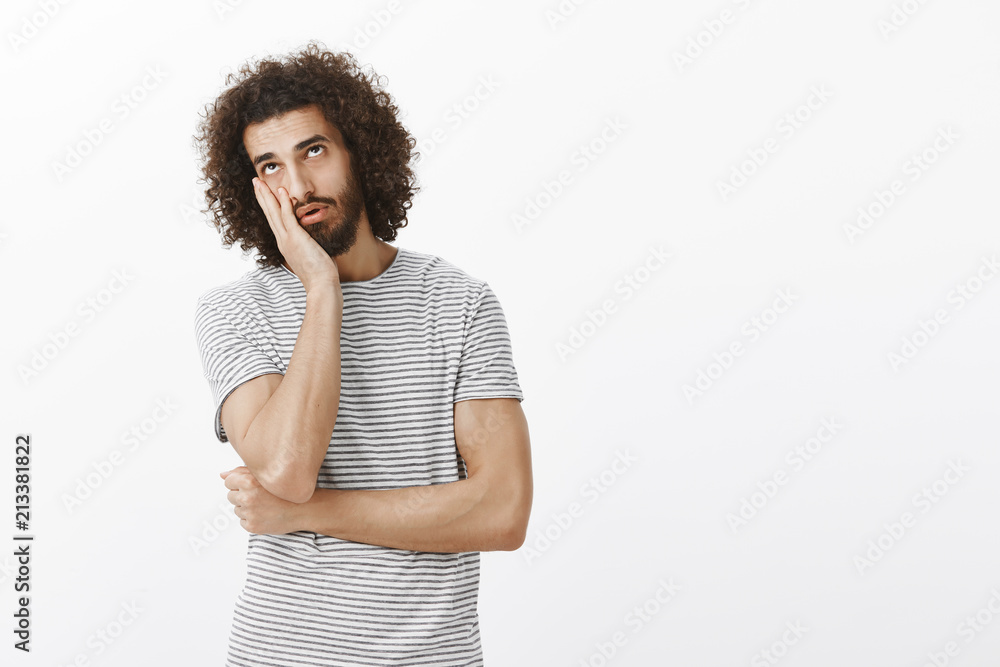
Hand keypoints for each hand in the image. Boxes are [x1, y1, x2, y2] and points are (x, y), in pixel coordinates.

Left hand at [221, 465, 302, 534]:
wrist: (304, 509)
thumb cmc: (286, 491)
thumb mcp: (266, 475)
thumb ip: (242, 472)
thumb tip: (222, 475)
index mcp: (249, 481)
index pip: (228, 481)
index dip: (239, 482)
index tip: (251, 485)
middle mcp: (248, 496)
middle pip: (231, 496)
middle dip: (242, 495)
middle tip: (260, 496)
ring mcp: (249, 513)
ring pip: (236, 509)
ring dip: (246, 507)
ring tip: (264, 505)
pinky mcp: (252, 526)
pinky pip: (242, 521)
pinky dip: (251, 519)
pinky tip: (265, 514)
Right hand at [252, 177, 341, 294]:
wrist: (321, 285)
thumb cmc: (319, 274)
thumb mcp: (311, 255)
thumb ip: (309, 245)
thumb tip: (314, 240)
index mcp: (285, 244)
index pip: (274, 221)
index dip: (269, 206)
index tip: (264, 194)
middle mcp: (282, 240)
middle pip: (269, 214)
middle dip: (262, 196)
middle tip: (255, 182)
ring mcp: (287, 239)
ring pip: (274, 213)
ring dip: (266, 195)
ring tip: (259, 181)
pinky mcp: (296, 238)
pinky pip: (287, 216)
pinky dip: (283, 203)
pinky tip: (281, 190)